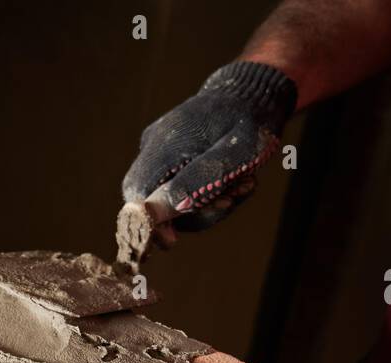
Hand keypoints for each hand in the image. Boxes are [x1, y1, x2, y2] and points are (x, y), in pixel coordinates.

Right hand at [122, 61, 296, 231]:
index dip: (149, 222)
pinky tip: (235, 181)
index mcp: (164, 144)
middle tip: (230, 200)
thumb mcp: (234, 154)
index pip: (137, 194)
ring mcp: (161, 149)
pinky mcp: (171, 155)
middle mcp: (154, 146)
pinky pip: (181, 186)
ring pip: (170, 196)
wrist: (253, 91)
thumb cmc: (248, 121)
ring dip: (207, 204)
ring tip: (243, 185)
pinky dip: (208, 193)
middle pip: (152, 199)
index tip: (172, 242)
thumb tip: (156, 214)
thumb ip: (195, 182)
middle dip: (190, 212)